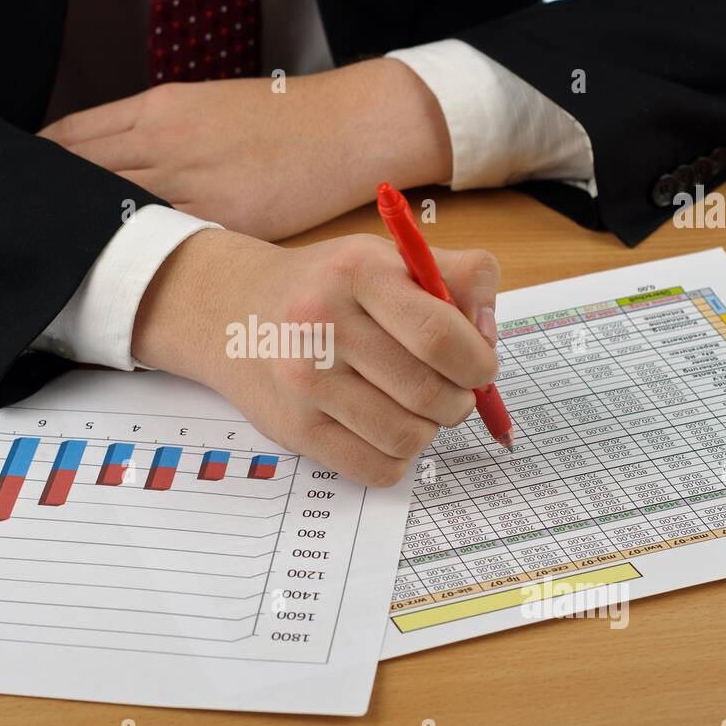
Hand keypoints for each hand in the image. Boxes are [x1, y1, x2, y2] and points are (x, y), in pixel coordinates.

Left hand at [38, 58, 452, 240]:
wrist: (351, 126)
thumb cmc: (287, 120)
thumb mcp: (210, 105)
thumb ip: (158, 130)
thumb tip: (116, 161)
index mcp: (160, 108)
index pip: (71, 136)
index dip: (35, 165)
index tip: (15, 187)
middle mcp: (165, 141)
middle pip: (77, 172)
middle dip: (42, 202)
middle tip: (15, 233)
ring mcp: (192, 181)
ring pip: (109, 208)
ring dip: (76, 234)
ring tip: (46, 261)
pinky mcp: (222, 217)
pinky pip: (159, 239)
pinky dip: (128, 254)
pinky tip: (108, 276)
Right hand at [132, 228, 499, 486]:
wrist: (235, 313)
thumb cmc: (329, 288)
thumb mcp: (389, 257)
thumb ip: (457, 278)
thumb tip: (489, 336)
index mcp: (357, 272)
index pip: (440, 334)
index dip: (478, 361)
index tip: (481, 367)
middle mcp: (322, 323)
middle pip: (429, 392)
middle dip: (460, 401)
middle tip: (452, 393)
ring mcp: (303, 381)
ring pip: (408, 437)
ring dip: (429, 431)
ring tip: (416, 409)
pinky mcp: (293, 429)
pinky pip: (377, 468)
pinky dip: (397, 458)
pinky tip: (386, 431)